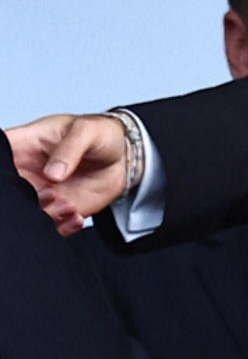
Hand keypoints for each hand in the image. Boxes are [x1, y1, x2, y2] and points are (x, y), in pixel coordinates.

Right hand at [7, 113, 130, 235]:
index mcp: (22, 146)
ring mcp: (39, 193)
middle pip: (8, 192)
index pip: (0, 157)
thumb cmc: (99, 134)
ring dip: (45, 215)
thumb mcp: (86, 131)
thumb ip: (69, 149)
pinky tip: (76, 217)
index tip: (15, 177)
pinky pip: (52, 226)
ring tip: (68, 206)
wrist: (123, 155)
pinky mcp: (57, 209)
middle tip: (49, 194)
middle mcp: (25, 173)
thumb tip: (52, 174)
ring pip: (26, 213)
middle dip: (21, 200)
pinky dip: (62, 226)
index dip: (2, 169)